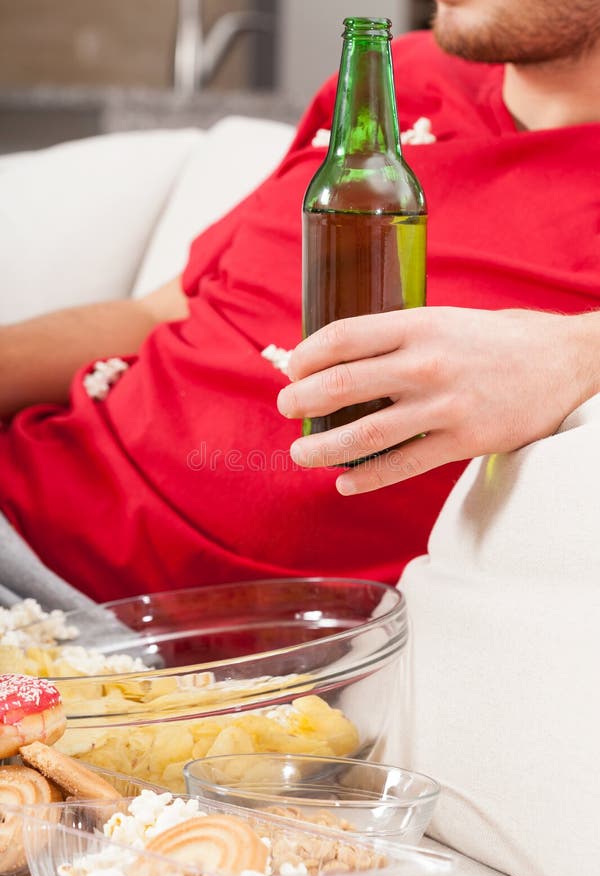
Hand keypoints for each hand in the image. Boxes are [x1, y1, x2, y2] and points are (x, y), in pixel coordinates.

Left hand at [277, 307, 599, 494]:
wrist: (565, 362)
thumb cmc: (500, 338)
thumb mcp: (446, 320)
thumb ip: (399, 337)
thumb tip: (343, 358)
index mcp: (420, 323)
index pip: (343, 336)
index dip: (305, 355)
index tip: (290, 367)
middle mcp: (426, 362)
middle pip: (342, 384)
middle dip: (301, 400)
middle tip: (285, 409)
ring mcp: (444, 405)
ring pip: (364, 434)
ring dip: (322, 448)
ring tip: (301, 454)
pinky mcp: (462, 441)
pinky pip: (402, 465)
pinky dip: (367, 478)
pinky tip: (345, 484)